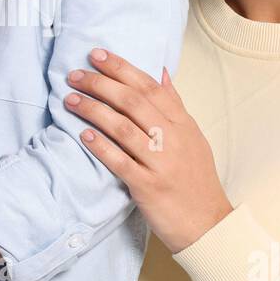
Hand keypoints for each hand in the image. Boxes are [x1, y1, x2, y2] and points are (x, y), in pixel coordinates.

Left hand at [65, 49, 232, 253]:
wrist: (208, 225)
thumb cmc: (196, 180)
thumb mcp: (192, 137)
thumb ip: (175, 105)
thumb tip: (161, 71)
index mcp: (183, 124)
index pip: (150, 87)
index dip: (122, 68)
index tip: (98, 55)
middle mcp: (174, 139)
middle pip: (133, 102)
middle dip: (101, 84)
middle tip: (76, 74)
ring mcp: (161, 163)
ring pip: (123, 128)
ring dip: (94, 110)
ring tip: (71, 100)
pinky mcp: (148, 187)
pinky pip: (120, 161)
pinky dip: (101, 146)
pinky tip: (83, 134)